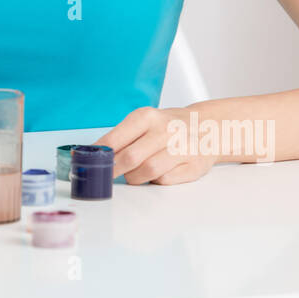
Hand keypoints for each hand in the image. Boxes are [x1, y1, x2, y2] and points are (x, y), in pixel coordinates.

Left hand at [93, 106, 218, 185]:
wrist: (208, 127)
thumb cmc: (169, 126)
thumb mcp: (145, 122)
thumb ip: (122, 137)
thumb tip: (96, 155)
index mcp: (147, 117)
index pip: (115, 139)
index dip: (101, 155)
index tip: (90, 163)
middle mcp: (165, 130)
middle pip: (130, 158)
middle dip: (114, 170)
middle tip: (107, 175)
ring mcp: (181, 148)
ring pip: (147, 171)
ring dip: (134, 177)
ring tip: (133, 174)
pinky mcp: (193, 165)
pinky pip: (164, 180)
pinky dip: (155, 180)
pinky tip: (155, 173)